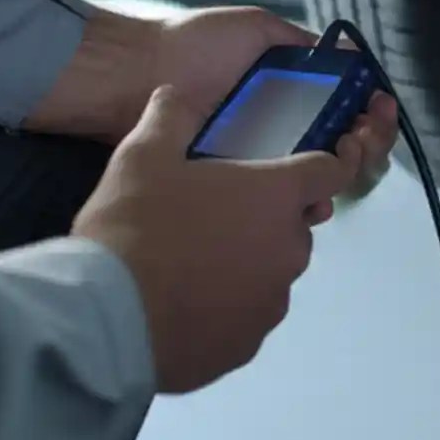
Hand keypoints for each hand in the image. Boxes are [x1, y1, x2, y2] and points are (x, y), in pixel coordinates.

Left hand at [26, 6, 397, 199]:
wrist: (134, 76)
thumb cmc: (190, 46)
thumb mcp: (253, 28)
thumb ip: (298, 41)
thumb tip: (344, 52)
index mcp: (284, 92)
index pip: (341, 108)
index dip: (369, 112)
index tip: (380, 106)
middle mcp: (275, 129)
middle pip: (338, 148)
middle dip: (367, 143)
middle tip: (369, 133)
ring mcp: (255, 160)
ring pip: (315, 178)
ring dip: (345, 172)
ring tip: (350, 159)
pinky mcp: (231, 185)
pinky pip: (276, 198)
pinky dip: (306, 199)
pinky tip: (318, 194)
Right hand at [74, 86, 361, 392]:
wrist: (109, 318)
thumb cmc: (136, 224)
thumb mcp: (142, 155)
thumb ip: (169, 118)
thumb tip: (176, 94)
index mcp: (275, 196)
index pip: (329, 172)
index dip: (325, 163)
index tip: (314, 163)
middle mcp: (288, 249)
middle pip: (294, 225)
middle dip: (265, 218)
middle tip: (213, 214)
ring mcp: (272, 303)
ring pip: (271, 273)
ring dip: (246, 263)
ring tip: (191, 264)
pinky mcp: (247, 345)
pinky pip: (246, 316)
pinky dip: (226, 307)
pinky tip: (184, 303)